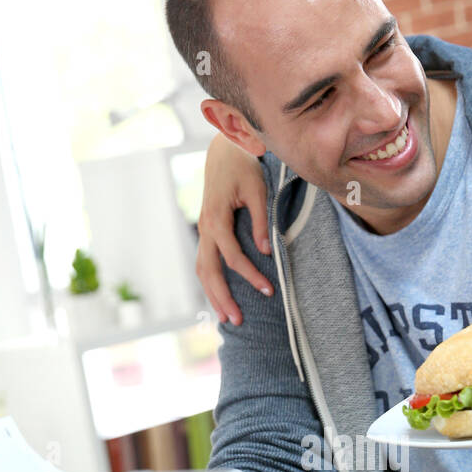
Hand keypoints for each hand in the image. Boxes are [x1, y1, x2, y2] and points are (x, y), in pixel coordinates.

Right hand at [196, 137, 271, 324]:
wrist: (225, 150)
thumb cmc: (244, 167)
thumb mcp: (258, 191)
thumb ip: (262, 221)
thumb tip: (265, 251)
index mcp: (216, 218)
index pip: (232, 257)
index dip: (250, 276)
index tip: (269, 291)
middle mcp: (205, 227)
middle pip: (210, 271)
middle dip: (223, 297)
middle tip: (239, 321)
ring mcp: (203, 230)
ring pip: (202, 270)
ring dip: (213, 295)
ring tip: (228, 317)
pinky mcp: (207, 232)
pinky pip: (205, 263)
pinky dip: (211, 283)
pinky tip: (220, 298)